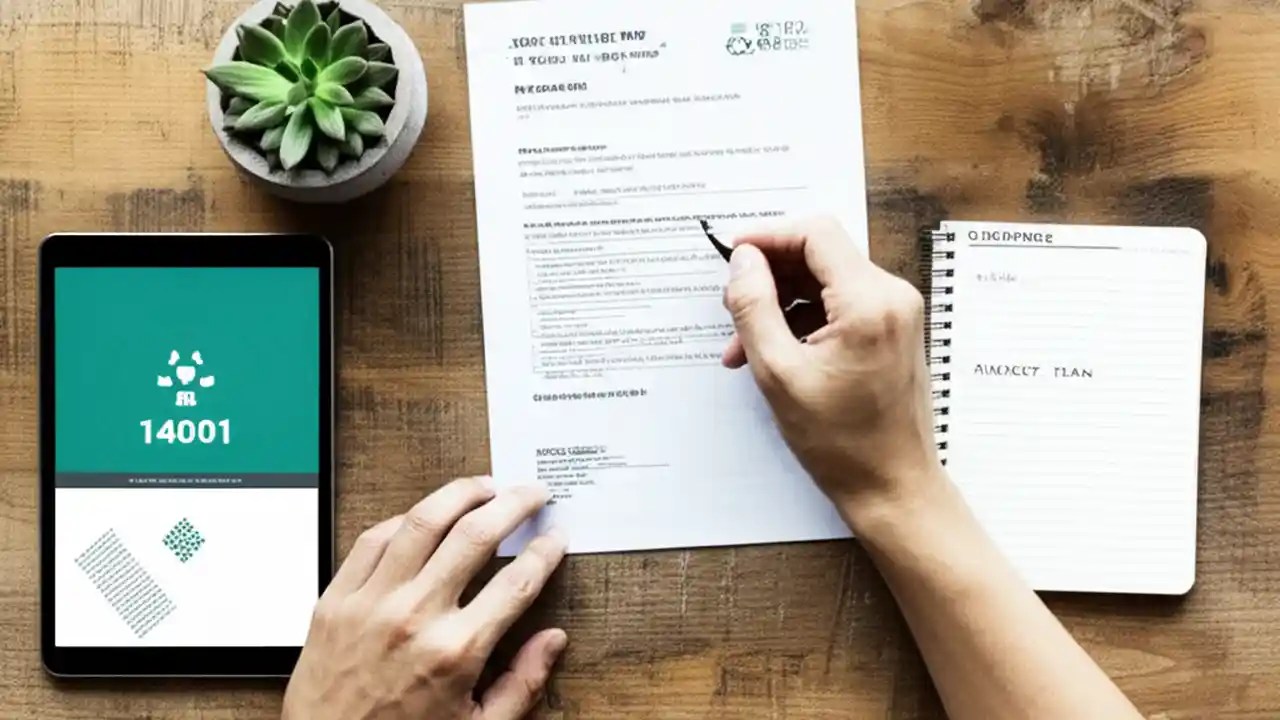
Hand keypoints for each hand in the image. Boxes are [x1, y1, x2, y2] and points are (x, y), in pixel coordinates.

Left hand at [282, 477, 567, 719]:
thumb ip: (522, 684)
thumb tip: (553, 641)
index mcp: (456, 652)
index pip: (517, 582)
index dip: (545, 551)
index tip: (556, 537)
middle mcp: (414, 618)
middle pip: (475, 535)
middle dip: (514, 505)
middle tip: (532, 493)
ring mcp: (371, 604)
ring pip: (421, 522)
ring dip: (460, 494)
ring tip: (484, 485)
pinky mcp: (336, 600)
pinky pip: (371, 539)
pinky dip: (403, 518)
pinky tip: (424, 514)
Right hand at [720, 216, 944, 531]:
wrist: (892, 485)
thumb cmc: (841, 442)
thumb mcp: (778, 373)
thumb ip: (754, 307)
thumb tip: (742, 261)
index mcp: (869, 302)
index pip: (815, 233)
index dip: (767, 236)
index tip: (732, 254)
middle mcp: (891, 296)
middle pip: (820, 254)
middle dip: (770, 276)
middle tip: (732, 307)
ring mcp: (896, 313)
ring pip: (825, 281)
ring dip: (781, 303)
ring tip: (745, 345)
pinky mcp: (891, 329)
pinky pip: (839, 304)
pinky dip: (802, 320)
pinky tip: (773, 352)